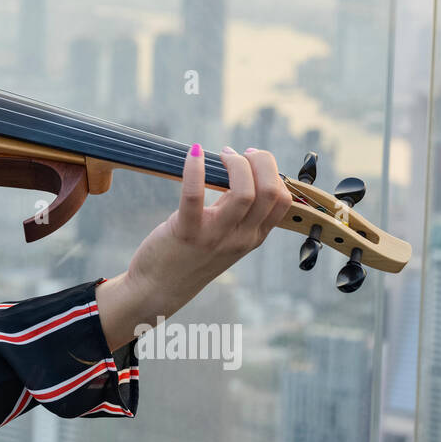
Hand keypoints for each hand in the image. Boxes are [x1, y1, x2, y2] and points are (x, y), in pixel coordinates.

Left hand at [103, 145, 291, 348]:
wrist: (158, 289)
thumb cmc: (190, 256)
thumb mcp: (224, 237)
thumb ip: (236, 212)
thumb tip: (239, 171)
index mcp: (253, 237)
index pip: (282, 201)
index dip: (272, 172)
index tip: (252, 159)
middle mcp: (241, 238)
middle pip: (269, 192)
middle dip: (260, 162)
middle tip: (238, 154)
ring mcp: (215, 237)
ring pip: (243, 193)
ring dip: (235, 164)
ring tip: (221, 155)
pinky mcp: (186, 233)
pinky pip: (195, 196)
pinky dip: (195, 169)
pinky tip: (192, 152)